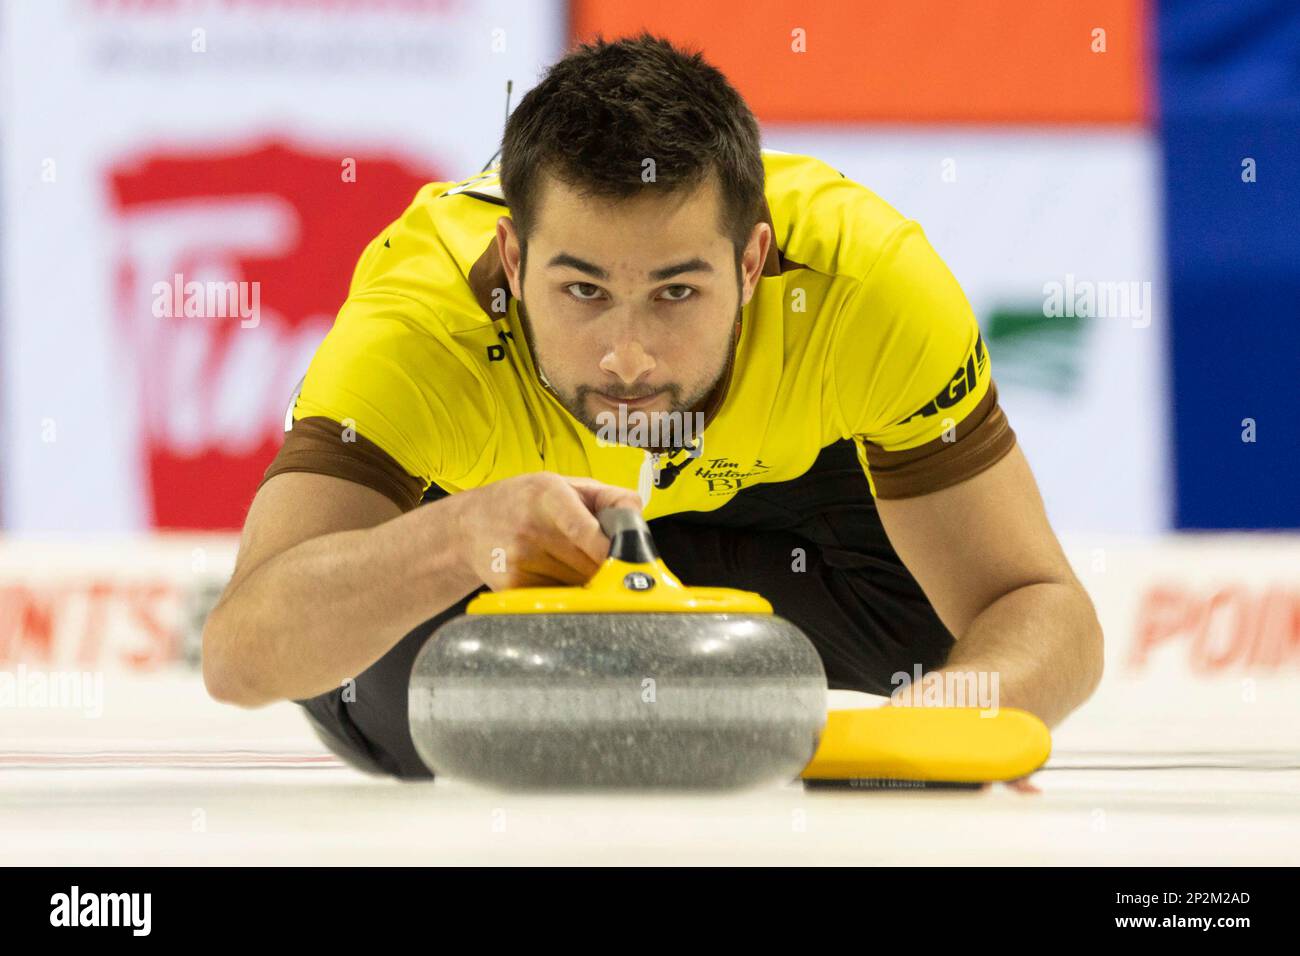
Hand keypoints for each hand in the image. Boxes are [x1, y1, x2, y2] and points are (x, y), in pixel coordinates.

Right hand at [453, 472, 643, 589]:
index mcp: (548, 495)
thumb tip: (638, 518)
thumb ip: (609, 497)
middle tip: (607, 562)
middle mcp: (530, 528)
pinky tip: (556, 577)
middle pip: (589, 563)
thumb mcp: (564, 484)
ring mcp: (519, 560)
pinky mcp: (512, 586)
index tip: (625, 560)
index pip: (586, 531)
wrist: (468, 526)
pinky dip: (567, 593)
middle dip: (605, 566)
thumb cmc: (526, 502)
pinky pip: (558, 597)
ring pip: (577, 584)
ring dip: (587, 581)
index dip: (610, 550)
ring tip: (573, 564)